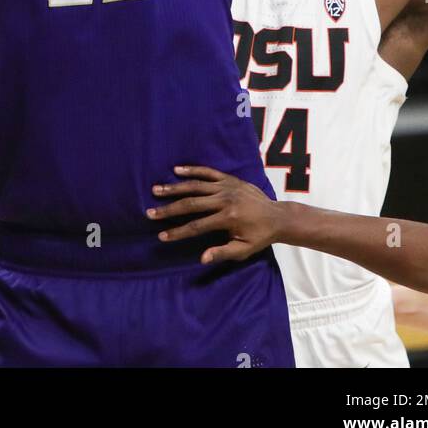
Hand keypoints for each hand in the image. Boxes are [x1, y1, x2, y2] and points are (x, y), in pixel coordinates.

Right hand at [147, 165, 282, 264]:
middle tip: (150, 212)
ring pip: (196, 186)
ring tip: (156, 189)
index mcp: (227, 218)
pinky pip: (208, 172)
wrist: (277, 216)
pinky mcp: (229, 179)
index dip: (178, 231)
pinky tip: (176, 169)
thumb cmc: (259, 236)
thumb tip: (201, 258)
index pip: (197, 226)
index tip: (162, 235)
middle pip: (191, 204)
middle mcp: (224, 200)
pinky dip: (192, 170)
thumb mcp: (244, 250)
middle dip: (169, 208)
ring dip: (175, 187)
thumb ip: (222, 252)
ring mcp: (226, 187)